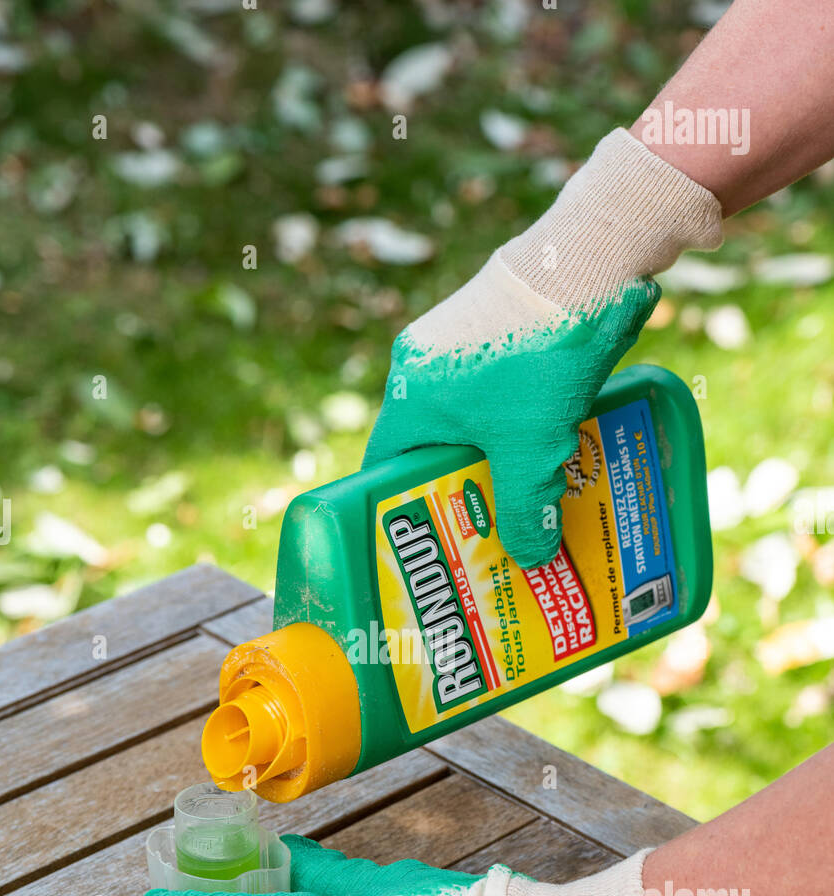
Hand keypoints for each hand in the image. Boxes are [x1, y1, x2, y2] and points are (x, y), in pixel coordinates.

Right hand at [363, 129, 720, 569]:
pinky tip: (559, 439)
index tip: (430, 535)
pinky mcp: (497, 324)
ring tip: (535, 488)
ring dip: (501, 453)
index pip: (386, 466)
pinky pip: (500, 388)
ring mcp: (459, 339)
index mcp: (410, 396)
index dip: (403, 505)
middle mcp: (423, 365)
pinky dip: (523, 418)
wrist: (588, 259)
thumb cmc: (540, 356)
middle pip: (432, 445)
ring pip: (472, 417)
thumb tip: (530, 557)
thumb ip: (526, 507)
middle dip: (464, 486)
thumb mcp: (532, 448)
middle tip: (493, 527)